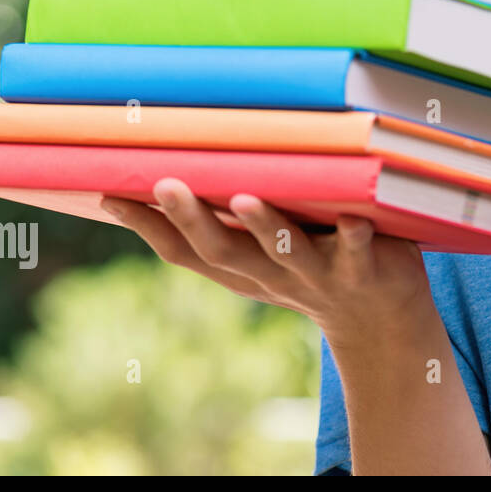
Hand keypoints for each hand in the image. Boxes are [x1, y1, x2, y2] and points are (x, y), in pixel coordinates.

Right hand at [100, 177, 435, 347]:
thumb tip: (184, 166)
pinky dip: (355, 238)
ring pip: (285, 252)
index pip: (183, 250)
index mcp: (242, 268)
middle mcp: (271, 274)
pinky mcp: (362, 271)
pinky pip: (357, 253)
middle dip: (192, 219)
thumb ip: (233, 219)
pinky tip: (355, 219)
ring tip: (245, 199)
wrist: (383, 325)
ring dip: (265, 227)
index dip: (146, 226)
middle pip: (223, 252)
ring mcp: (316, 274)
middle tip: (164, 184)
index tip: (107, 193)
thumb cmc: (315, 266)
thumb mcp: (265, 251)